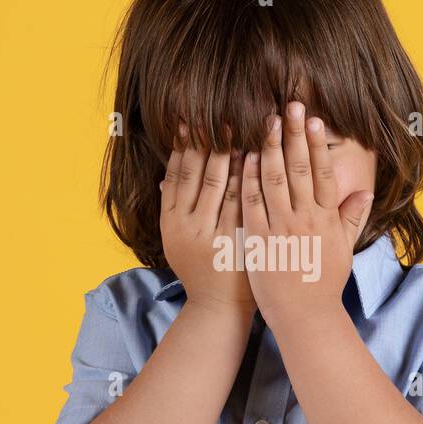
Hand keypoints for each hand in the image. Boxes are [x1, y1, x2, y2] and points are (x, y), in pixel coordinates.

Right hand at [159, 123, 255, 313]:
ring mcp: (213, 234)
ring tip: (241, 126)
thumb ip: (174, 208)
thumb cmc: (202, 270)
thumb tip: (164, 177)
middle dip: (209, 142)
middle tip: (219, 114)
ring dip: (231, 153)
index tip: (191, 122)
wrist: (218, 309)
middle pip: (197, 174)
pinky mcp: (237, 242)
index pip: (176, 175)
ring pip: (221, 185)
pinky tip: (258, 158)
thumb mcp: (178, 241)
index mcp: (172, 222)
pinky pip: (243, 204)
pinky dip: (249, 179)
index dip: (183, 147)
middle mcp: (188, 226)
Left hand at [241, 101, 373, 328]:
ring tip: (266, 122)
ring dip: (270, 148)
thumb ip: (351, 219)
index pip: (322, 172)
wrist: (305, 317)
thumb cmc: (323, 284)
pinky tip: (245, 157)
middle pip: (299, 168)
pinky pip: (252, 203)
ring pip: (275, 180)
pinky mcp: (260, 240)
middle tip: (289, 105)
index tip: (313, 119)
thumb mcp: (343, 250)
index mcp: (326, 219)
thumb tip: (364, 194)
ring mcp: (282, 228)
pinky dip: (249, 179)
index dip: (317, 144)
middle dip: (294, 134)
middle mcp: (306, 219)